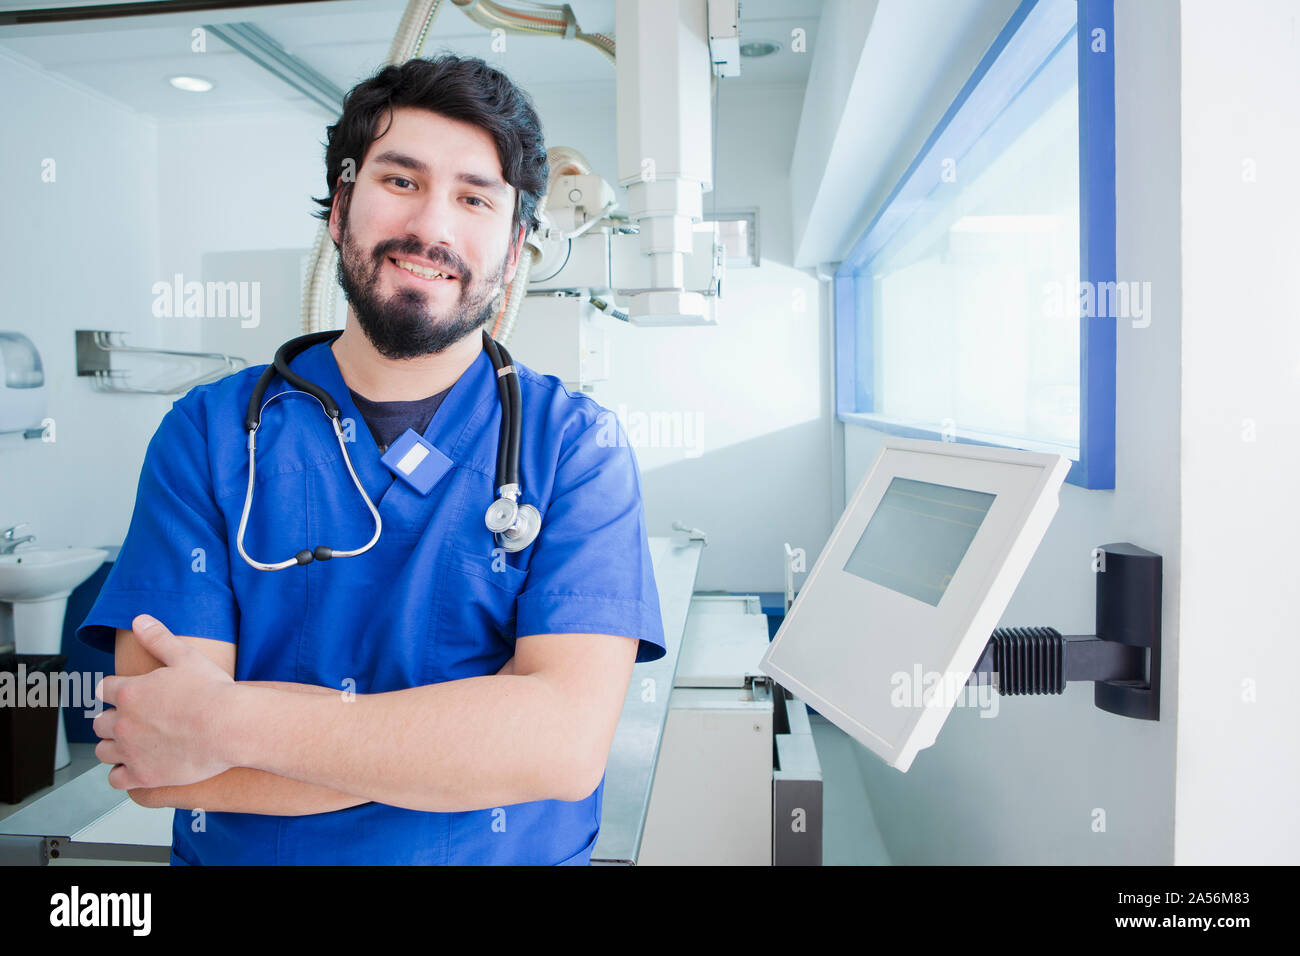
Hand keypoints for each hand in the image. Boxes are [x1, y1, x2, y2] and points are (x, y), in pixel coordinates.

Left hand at [93, 614, 238, 789]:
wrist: (231, 726)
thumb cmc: (213, 692)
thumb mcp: (186, 657)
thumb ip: (158, 638)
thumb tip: (139, 620)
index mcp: (130, 692)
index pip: (104, 690)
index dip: (116, 691)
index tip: (127, 694)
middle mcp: (124, 722)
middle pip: (100, 722)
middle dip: (113, 719)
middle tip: (134, 719)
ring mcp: (131, 750)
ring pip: (102, 750)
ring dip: (112, 745)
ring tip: (130, 743)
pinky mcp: (143, 775)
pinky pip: (115, 778)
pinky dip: (120, 773)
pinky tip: (133, 766)